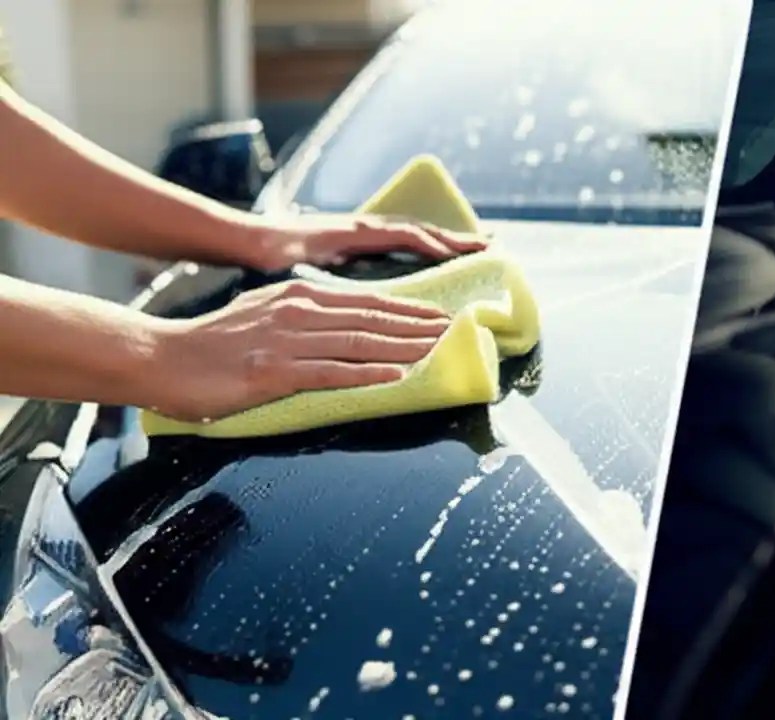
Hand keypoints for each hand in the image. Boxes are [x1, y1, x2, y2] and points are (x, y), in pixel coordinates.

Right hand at [148, 280, 448, 421]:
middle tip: (454, 330)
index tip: (439, 315)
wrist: (160, 358)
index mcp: (297, 297)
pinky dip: (369, 375)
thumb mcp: (262, 316)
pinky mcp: (274, 372)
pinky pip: (332, 373)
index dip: (407, 309)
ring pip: (360, 343)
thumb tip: (339, 327)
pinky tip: (397, 377)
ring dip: (405, 347)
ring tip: (438, 350)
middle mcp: (298, 312)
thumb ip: (301, 317)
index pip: (365, 302)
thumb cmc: (211, 345)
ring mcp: (287, 341)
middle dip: (417, 325)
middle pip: (371, 319)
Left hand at [251, 214, 488, 271]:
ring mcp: (360, 229)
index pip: (409, 235)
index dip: (440, 244)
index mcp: (355, 231)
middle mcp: (363, 227)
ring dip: (443, 237)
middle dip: (455, 238)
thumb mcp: (304, 261)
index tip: (470, 254)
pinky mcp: (354, 236)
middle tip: (490, 245)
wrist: (246, 239)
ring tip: (473, 245)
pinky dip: (422, 241)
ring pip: (412, 231)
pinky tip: (435, 250)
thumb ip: (340, 263)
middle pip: (419, 230)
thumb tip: (369, 281)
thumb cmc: (272, 252)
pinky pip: (397, 237)